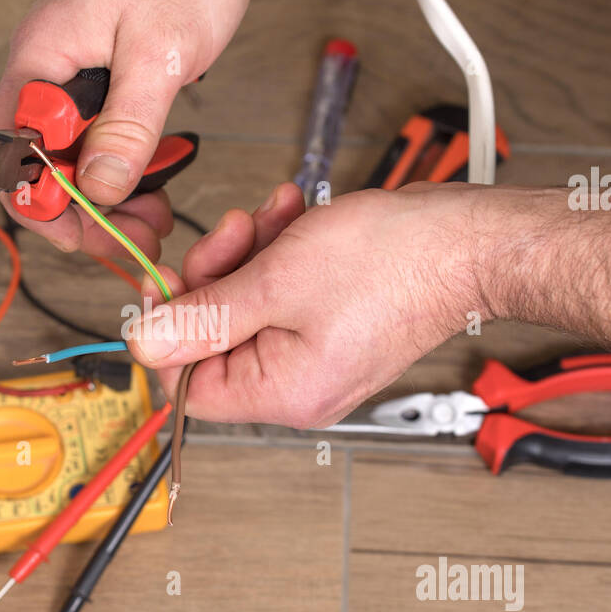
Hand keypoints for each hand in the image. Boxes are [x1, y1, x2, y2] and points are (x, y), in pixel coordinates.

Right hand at [0, 0, 281, 258]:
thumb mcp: (161, 54)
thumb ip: (128, 127)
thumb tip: (101, 188)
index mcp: (40, 59)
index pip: (10, 157)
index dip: (43, 205)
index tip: (86, 235)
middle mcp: (46, 66)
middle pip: (37, 164)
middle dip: (81, 209)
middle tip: (130, 235)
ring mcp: (73, 68)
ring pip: (69, 152)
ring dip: (105, 191)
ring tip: (151, 212)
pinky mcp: (103, 69)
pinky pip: (96, 131)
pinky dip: (120, 163)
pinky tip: (152, 178)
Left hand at [127, 182, 483, 427]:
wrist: (467, 238)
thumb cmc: (394, 261)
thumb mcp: (274, 281)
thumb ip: (201, 316)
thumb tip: (144, 343)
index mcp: (282, 393)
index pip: (188, 386)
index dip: (169, 330)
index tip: (166, 280)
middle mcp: (299, 387)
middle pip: (214, 339)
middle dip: (215, 274)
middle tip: (233, 233)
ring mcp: (317, 356)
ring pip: (244, 306)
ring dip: (247, 253)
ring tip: (274, 218)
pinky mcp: (331, 325)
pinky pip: (279, 294)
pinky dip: (277, 252)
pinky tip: (292, 219)